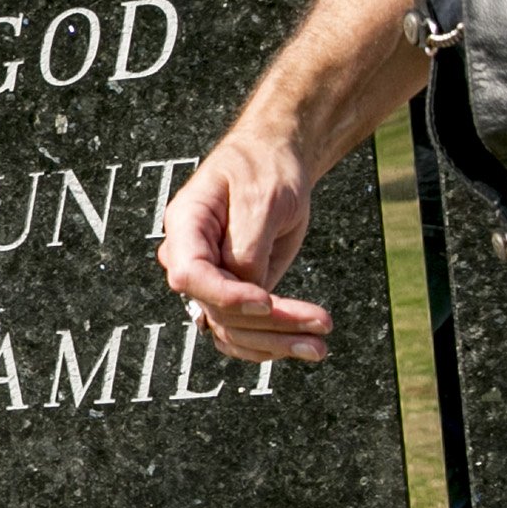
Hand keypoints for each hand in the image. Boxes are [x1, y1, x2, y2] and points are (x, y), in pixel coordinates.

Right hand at [158, 133, 335, 363]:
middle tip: (320, 324)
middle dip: (270, 323)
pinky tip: (303, 345)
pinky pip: (242, 330)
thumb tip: (250, 290)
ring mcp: (213, 279)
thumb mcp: (261, 199)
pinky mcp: (236, 292)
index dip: (226, 295)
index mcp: (186, 227)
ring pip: (231, 329)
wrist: (275, 161)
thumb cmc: (264, 168)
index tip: (266, 301)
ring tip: (320, 346)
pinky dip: (270, 343)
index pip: (191, 275)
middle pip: (218, 309)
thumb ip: (248, 247)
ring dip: (277, 342)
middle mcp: (192, 260)